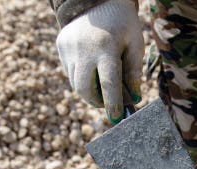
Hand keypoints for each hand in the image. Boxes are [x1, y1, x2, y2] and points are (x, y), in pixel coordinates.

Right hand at [56, 0, 143, 123]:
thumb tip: (133, 99)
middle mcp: (83, 48)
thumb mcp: (136, 44)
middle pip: (85, 89)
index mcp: (106, 47)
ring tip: (101, 82)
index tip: (116, 117)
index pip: (108, 83)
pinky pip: (70, 71)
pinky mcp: (61, 45)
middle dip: (96, 102)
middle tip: (107, 105)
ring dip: (89, 90)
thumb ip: (134, 72)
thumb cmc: (123, 23)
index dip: (112, 103)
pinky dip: (81, 76)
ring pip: (76, 83)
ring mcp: (69, 47)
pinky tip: (91, 64)